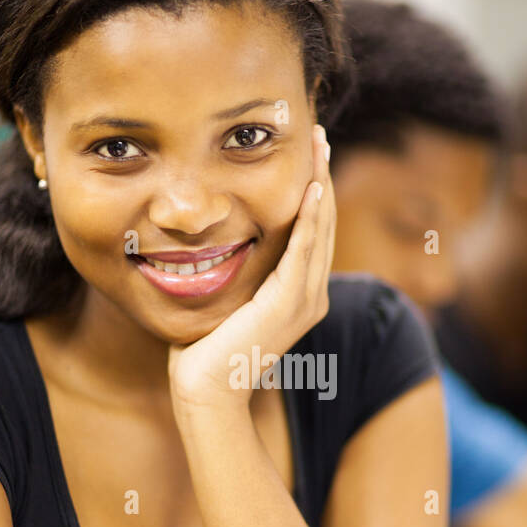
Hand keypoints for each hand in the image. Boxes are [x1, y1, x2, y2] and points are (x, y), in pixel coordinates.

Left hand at [168, 123, 334, 414]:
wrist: (204, 390)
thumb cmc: (205, 351)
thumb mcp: (227, 301)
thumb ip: (237, 275)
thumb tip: (219, 244)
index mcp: (299, 296)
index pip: (311, 232)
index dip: (313, 191)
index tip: (307, 155)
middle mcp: (310, 296)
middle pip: (322, 224)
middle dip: (321, 177)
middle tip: (318, 136)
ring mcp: (303, 301)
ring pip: (318, 230)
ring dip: (320, 185)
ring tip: (318, 148)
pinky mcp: (288, 303)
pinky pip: (303, 251)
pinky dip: (310, 218)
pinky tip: (312, 188)